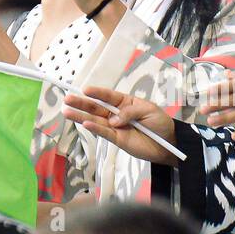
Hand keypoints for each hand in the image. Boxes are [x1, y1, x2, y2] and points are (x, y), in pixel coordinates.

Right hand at [63, 86, 177, 165]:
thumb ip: (130, 112)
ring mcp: (115, 127)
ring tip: (66, 111)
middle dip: (82, 103)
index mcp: (125, 102)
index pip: (108, 96)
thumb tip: (114, 119)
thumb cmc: (160, 123)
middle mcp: (117, 113)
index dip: (97, 93)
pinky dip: (94, 128)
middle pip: (96, 107)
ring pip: (95, 120)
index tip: (85, 89)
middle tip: (68, 98)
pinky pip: (103, 133)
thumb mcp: (149, 110)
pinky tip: (84, 123)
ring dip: (81, 116)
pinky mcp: (117, 140)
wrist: (168, 144)